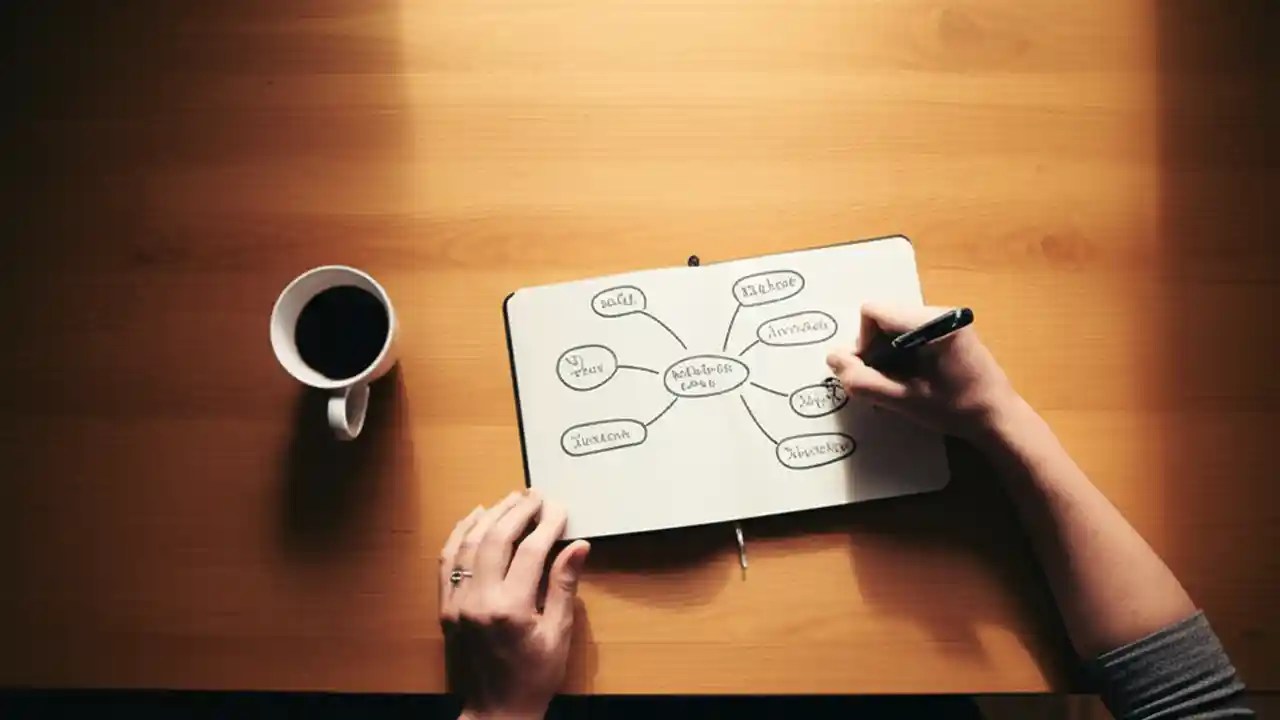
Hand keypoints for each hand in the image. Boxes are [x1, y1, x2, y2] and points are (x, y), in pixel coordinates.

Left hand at [439, 491, 590, 719]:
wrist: (496, 712)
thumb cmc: (533, 678)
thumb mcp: (558, 635)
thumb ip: (564, 586)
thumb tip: (578, 545)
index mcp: (509, 609)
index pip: (529, 552)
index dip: (547, 525)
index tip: (560, 509)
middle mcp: (478, 601)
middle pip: (496, 540)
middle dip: (517, 512)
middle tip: (535, 495)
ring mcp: (457, 603)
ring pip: (468, 544)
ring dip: (490, 517)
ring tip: (509, 500)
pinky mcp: (445, 608)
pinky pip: (447, 561)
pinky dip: (459, 535)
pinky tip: (474, 519)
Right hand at [826, 303, 1019, 441]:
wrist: (999, 418)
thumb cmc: (956, 411)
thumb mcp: (904, 401)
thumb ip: (864, 380)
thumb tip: (831, 358)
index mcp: (933, 323)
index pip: (874, 312)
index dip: (862, 342)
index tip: (871, 371)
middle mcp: (940, 312)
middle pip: (884, 317)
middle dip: (874, 349)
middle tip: (883, 382)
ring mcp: (947, 318)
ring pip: (895, 325)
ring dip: (887, 353)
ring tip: (898, 383)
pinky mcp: (951, 328)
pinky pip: (910, 331)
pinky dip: (901, 353)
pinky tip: (912, 378)